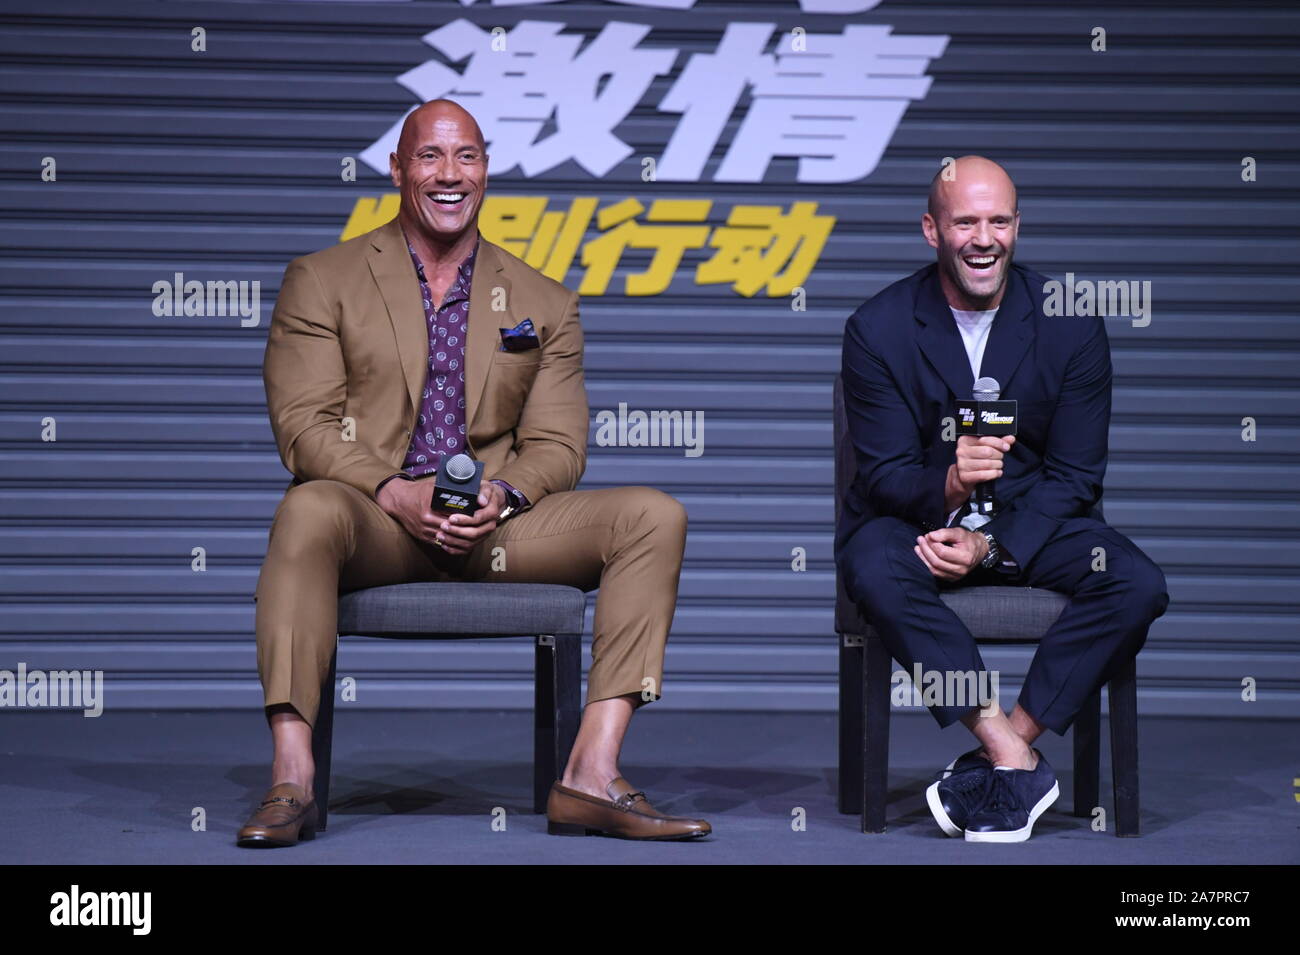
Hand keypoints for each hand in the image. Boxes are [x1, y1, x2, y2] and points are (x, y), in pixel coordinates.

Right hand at [377, 478, 505, 555]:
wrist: (399, 500)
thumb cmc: (419, 491)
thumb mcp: (434, 487)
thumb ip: (450, 489)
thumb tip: (468, 488)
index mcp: (430, 508)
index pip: (452, 516)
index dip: (465, 518)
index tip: (475, 517)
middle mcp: (426, 520)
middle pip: (450, 528)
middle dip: (463, 528)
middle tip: (476, 527)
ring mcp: (423, 530)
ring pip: (445, 537)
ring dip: (457, 537)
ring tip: (470, 535)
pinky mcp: (421, 536)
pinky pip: (437, 542)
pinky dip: (448, 541)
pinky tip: (458, 540)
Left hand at [436, 481, 506, 554]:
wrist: (491, 501)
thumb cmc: (485, 493)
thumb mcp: (485, 488)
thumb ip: (483, 492)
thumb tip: (481, 500)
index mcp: (492, 513)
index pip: (478, 519)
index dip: (464, 520)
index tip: (451, 518)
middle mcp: (490, 526)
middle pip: (473, 533)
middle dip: (456, 531)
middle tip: (443, 526)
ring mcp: (484, 535)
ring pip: (469, 543)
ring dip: (453, 541)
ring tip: (440, 535)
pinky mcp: (478, 540)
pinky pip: (467, 549)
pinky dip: (455, 549)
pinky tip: (444, 545)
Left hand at [914, 527, 987, 580]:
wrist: (978, 550)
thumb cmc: (968, 541)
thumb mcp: (959, 532)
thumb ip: (945, 533)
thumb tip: (931, 536)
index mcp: (965, 558)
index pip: (942, 552)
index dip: (932, 543)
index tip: (928, 535)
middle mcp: (961, 570)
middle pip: (937, 561)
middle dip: (926, 550)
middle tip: (920, 539)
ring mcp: (956, 576)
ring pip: (934, 569)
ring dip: (923, 557)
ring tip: (919, 547)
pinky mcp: (950, 578)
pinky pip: (935, 573)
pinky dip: (927, 564)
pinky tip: (922, 555)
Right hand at [945, 434, 1015, 511]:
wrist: (964, 477)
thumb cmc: (975, 460)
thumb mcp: (985, 448)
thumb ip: (997, 442)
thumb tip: (1010, 438)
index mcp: (965, 441)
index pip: (985, 439)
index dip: (999, 443)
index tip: (1006, 447)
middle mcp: (962, 452)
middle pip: (988, 451)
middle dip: (998, 455)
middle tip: (999, 458)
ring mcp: (962, 464)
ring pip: (987, 464)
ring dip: (997, 465)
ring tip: (997, 465)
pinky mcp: (964, 476)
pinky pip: (983, 475)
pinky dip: (994, 474)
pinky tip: (996, 473)